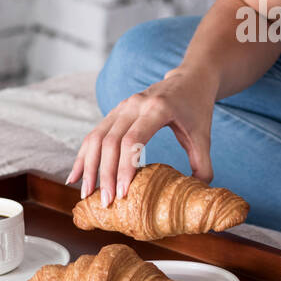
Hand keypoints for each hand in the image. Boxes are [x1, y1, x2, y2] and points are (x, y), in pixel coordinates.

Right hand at [66, 67, 217, 206]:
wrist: (190, 78)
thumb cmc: (197, 107)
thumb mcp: (204, 135)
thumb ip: (203, 164)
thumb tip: (196, 193)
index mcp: (157, 109)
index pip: (133, 140)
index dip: (124, 168)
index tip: (122, 194)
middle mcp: (135, 104)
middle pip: (110, 141)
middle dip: (105, 174)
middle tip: (104, 202)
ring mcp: (122, 106)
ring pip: (97, 137)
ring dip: (88, 166)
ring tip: (85, 193)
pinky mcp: (116, 112)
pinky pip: (95, 134)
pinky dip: (84, 155)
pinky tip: (77, 175)